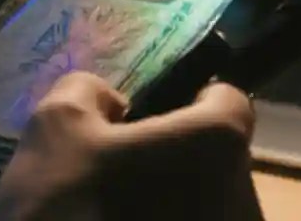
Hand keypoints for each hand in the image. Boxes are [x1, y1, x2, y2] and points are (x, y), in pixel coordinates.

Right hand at [0, 72, 263, 220]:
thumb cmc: (63, 206)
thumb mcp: (56, 126)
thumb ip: (89, 91)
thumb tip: (112, 103)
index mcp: (217, 145)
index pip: (228, 103)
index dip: (190, 103)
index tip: (150, 120)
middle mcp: (243, 199)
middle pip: (219, 163)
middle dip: (177, 163)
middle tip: (121, 177)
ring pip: (209, 208)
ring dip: (173, 207)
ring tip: (117, 215)